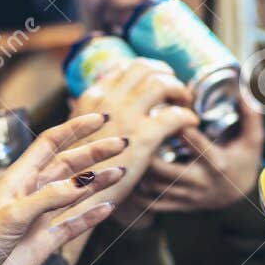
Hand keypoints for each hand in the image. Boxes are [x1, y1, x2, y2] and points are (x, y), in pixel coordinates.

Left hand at [0, 113, 128, 264]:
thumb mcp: (11, 217)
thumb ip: (49, 198)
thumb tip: (85, 182)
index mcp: (16, 179)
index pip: (50, 143)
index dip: (76, 129)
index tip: (103, 118)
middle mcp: (29, 195)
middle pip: (68, 165)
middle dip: (95, 153)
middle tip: (124, 144)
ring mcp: (38, 220)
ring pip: (75, 194)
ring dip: (98, 182)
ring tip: (123, 171)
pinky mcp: (43, 245)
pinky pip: (73, 225)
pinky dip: (91, 216)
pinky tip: (108, 207)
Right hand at [72, 59, 198, 196]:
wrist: (74, 197)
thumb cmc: (75, 174)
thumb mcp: (73, 138)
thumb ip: (86, 121)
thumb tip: (91, 112)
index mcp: (91, 98)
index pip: (122, 68)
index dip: (144, 71)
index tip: (155, 80)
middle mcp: (108, 101)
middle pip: (144, 68)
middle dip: (165, 74)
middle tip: (175, 89)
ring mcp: (126, 117)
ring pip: (162, 84)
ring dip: (179, 90)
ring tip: (185, 103)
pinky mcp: (144, 138)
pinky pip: (175, 115)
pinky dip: (187, 116)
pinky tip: (191, 123)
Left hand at [140, 88, 264, 212]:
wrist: (240, 194)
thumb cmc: (244, 160)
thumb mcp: (253, 139)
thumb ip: (250, 114)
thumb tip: (243, 89)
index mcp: (217, 163)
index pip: (193, 142)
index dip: (176, 123)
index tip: (165, 106)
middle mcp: (200, 183)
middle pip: (163, 169)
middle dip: (148, 149)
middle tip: (137, 129)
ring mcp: (187, 197)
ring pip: (153, 186)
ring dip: (139, 167)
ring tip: (131, 147)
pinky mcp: (178, 205)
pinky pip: (151, 203)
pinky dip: (136, 190)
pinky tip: (131, 172)